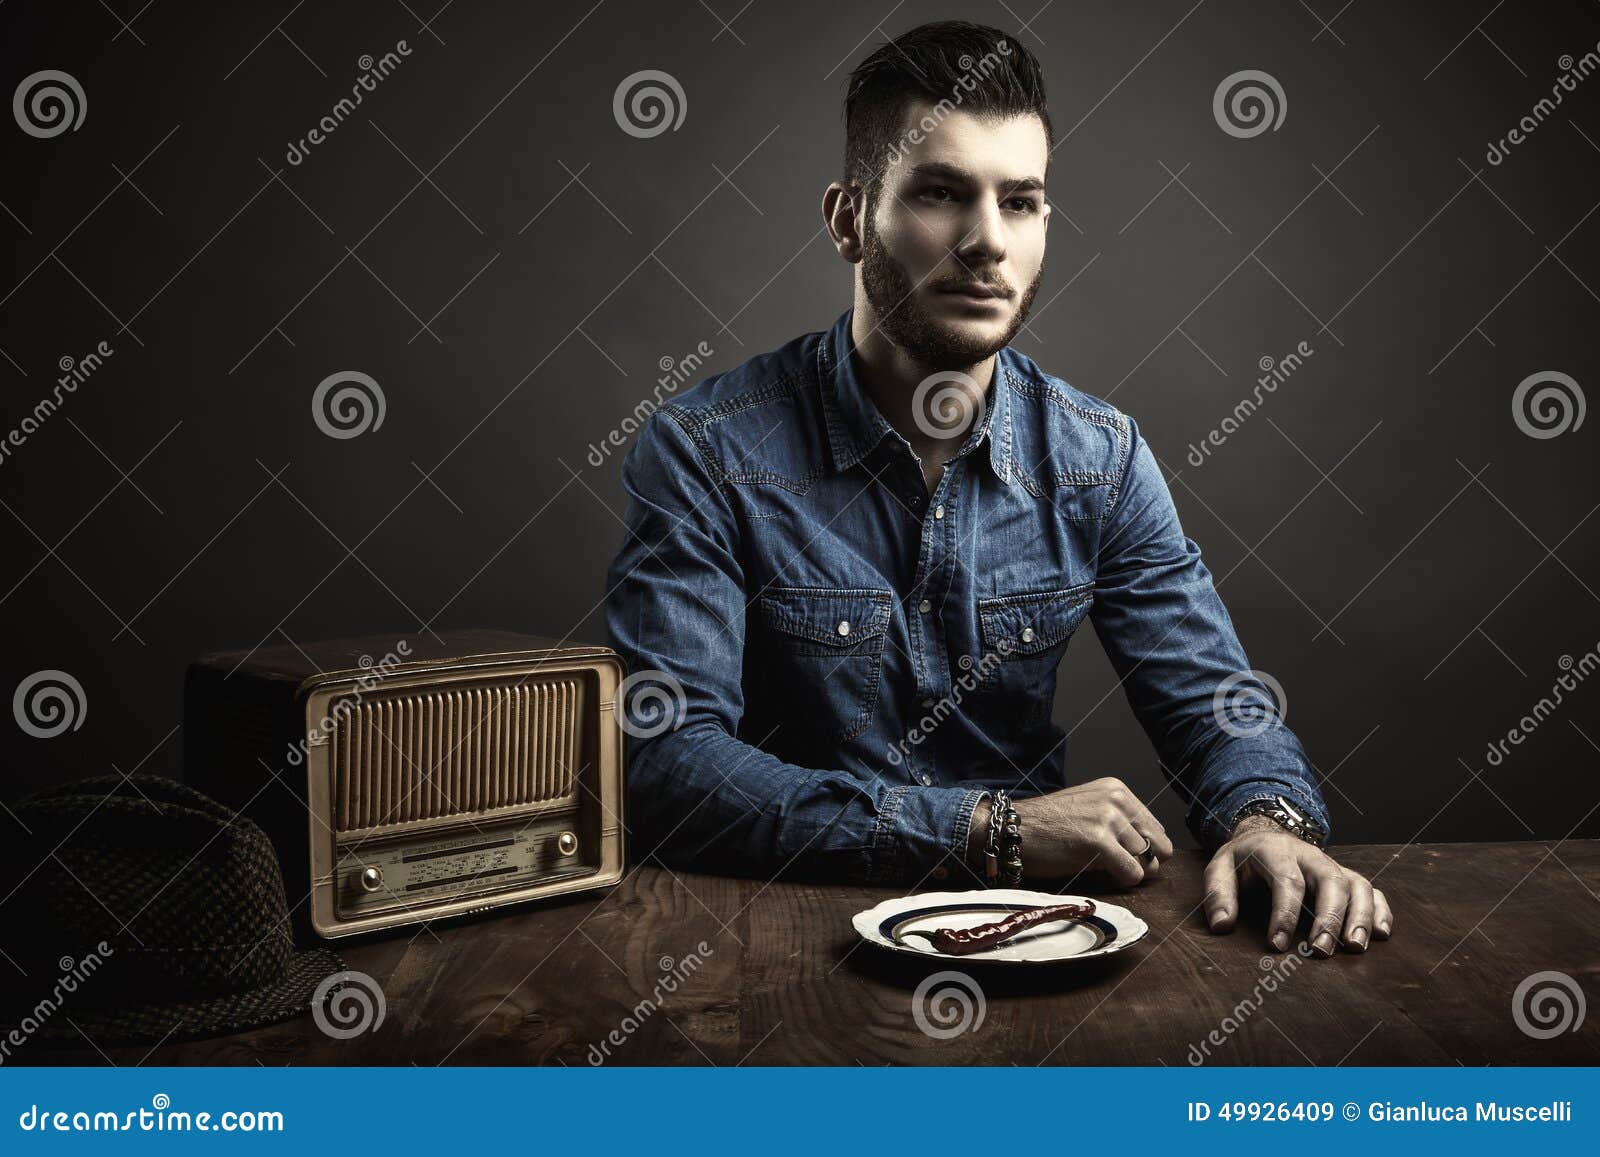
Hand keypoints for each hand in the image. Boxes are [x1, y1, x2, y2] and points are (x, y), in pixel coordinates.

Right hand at [970, 777, 1174, 885]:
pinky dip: (1120, 882)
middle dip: (1143, 863)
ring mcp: (1108, 818)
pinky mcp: (1099, 841)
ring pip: (1147, 863)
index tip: (1118, 856)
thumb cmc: (1048, 828)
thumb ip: (1121, 824)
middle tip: (1115, 867)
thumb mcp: (1089, 812)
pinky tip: (1098, 874)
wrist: (1012, 831)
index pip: (1157, 829)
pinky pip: (1132, 874)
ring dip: (1127, 873)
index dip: (1142, 850)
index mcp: (1117, 790)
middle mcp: (1117, 799)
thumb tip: (1156, 856)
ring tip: (1099, 868)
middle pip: (1159, 847)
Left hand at [1202, 814, 1393, 955]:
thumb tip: (1222, 926)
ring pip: (1356, 884)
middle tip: (1321, 952)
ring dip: (1360, 916)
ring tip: (1354, 947)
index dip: (1284, 914)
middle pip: (1330, 880)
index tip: (1277, 946)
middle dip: (1329, 917)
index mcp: (1276, 851)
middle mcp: (1310, 856)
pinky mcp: (1346, 877)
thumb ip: (1219, 895)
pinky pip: (1372, 890)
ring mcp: (1332, 865)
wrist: (1264, 836)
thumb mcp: (1220, 869)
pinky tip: (1381, 935)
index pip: (1286, 880)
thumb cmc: (1242, 861)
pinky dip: (1380, 910)